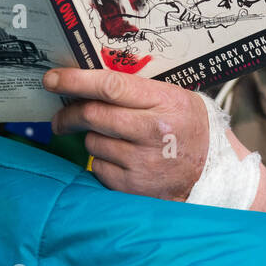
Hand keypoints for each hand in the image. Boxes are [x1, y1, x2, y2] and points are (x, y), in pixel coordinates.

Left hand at [46, 68, 208, 199]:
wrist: (213, 171)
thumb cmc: (189, 127)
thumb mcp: (175, 98)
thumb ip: (137, 90)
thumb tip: (87, 81)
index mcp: (165, 101)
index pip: (110, 86)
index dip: (75, 81)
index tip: (52, 79)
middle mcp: (153, 131)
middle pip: (93, 115)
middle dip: (69, 114)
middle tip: (61, 117)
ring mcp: (143, 161)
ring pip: (93, 143)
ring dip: (93, 139)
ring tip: (113, 141)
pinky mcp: (134, 186)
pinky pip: (98, 168)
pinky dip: (102, 163)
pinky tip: (121, 161)